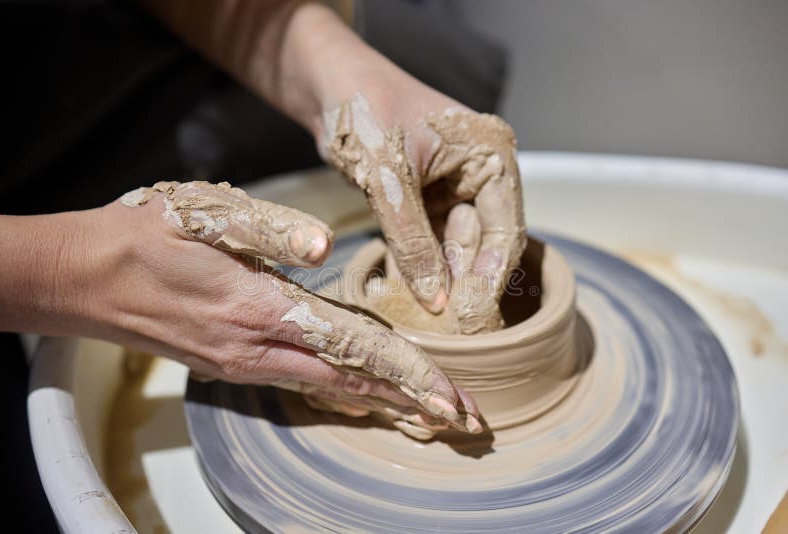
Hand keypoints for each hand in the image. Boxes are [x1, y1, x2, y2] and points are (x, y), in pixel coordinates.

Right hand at [95, 181, 480, 437]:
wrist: (83, 277)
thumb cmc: (146, 236)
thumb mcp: (206, 213)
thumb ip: (271, 229)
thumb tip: (323, 245)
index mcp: (261, 309)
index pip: (354, 347)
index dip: (407, 372)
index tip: (449, 397)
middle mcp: (256, 349)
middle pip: (352, 381)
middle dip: (410, 400)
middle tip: (460, 418)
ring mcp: (242, 362)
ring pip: (329, 387)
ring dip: (382, 399)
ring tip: (426, 411)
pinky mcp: (231, 360)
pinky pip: (302, 381)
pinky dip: (344, 389)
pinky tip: (364, 393)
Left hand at [323, 89, 526, 333]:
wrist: (325, 84)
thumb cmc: (365, 110)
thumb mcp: (390, 180)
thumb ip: (413, 241)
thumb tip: (436, 302)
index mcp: (490, 155)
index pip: (507, 227)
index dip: (493, 273)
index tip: (476, 312)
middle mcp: (477, 173)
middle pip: (483, 241)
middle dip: (465, 280)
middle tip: (452, 324)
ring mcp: (449, 187)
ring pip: (452, 246)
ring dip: (440, 278)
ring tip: (431, 318)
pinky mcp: (421, 199)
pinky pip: (426, 241)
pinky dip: (417, 265)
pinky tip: (410, 295)